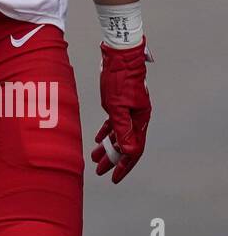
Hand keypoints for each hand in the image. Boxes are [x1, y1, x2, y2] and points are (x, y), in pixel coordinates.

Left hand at [92, 40, 152, 182]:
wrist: (120, 57)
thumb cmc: (119, 79)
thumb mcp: (118, 106)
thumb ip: (122, 128)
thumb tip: (127, 151)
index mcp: (140, 120)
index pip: (134, 149)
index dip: (124, 165)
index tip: (114, 177)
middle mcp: (137, 118)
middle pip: (126, 145)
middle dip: (113, 160)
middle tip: (100, 171)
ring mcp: (129, 111)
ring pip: (118, 135)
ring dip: (108, 147)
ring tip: (96, 158)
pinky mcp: (120, 104)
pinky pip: (114, 124)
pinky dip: (107, 132)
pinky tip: (98, 139)